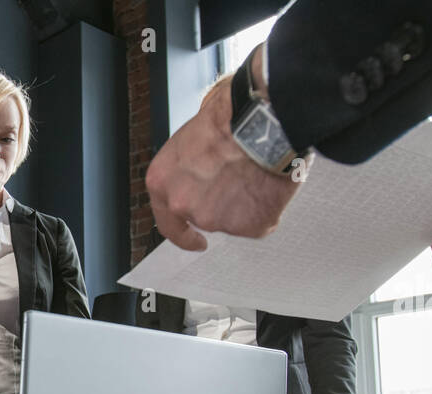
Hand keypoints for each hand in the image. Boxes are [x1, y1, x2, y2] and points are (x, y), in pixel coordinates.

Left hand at [146, 55, 300, 248]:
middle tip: (238, 183)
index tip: (193, 239)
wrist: (265, 122)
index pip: (167, 219)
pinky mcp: (248, 226)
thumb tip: (199, 162)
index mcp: (162, 181)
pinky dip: (265, 208)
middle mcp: (182, 204)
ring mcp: (215, 219)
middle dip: (219, 205)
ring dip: (242, 204)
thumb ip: (187, 162)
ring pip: (231, 219)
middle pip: (202, 216)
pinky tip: (269, 185)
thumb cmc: (231, 116)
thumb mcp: (190, 132)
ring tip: (256, 175)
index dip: (182, 232)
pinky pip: (258, 222)